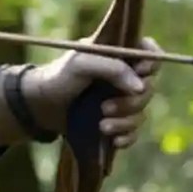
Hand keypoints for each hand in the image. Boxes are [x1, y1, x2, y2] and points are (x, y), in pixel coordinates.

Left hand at [24, 37, 163, 148]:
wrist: (40, 106)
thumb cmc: (59, 77)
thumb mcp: (81, 64)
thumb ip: (112, 68)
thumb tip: (140, 87)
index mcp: (118, 54)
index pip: (148, 50)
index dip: (152, 61)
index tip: (141, 72)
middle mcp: (124, 75)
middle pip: (148, 86)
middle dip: (131, 101)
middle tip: (105, 108)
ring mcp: (121, 98)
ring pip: (142, 111)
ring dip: (126, 121)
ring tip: (102, 126)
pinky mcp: (117, 119)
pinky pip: (134, 131)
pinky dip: (127, 136)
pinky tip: (115, 140)